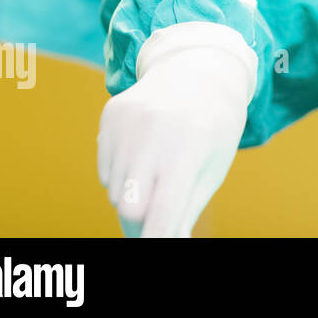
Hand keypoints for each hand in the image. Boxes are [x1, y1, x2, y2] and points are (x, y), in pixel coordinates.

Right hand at [97, 22, 256, 236]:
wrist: (198, 72)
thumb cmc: (212, 130)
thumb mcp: (211, 169)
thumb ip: (186, 210)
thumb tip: (168, 241)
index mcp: (190, 146)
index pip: (164, 209)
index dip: (156, 237)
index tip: (153, 245)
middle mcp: (155, 131)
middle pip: (129, 208)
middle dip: (140, 221)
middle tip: (158, 216)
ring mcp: (128, 121)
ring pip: (115, 191)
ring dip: (134, 194)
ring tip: (160, 169)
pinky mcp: (110, 115)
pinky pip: (105, 171)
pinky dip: (122, 174)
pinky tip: (145, 151)